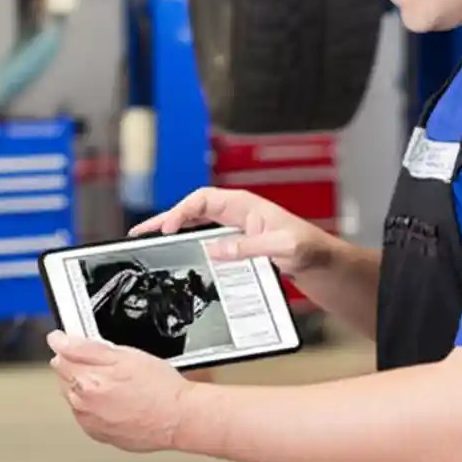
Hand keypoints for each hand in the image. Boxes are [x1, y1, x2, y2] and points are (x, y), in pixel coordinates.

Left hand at [47, 330, 190, 452]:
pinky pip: (86, 414)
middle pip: (64, 375)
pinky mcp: (97, 434)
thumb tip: (59, 341)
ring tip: (114, 383)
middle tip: (105, 363)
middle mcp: (83, 403)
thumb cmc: (160, 387)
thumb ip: (85, 346)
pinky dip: (93, 405)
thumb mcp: (125, 354)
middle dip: (78, 364)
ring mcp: (90, 421)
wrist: (178, 419)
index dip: (68, 343)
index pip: (60, 355)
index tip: (72, 340)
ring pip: (74, 395)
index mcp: (88, 380)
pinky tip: (113, 399)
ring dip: (85, 385)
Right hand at [128, 187, 333, 276]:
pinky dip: (186, 241)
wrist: (321, 262)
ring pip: (194, 223)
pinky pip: (204, 237)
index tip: (167, 228)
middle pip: (191, 209)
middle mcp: (235, 212)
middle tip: (140, 233)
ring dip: (172, 229)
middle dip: (165, 218)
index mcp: (243, 204)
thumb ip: (249, 247)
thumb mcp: (281, 246)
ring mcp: (233, 227)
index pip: (202, 200)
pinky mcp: (235, 242)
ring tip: (148, 239)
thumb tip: (215, 250)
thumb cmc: (309, 247)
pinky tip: (175, 251)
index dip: (181, 211)